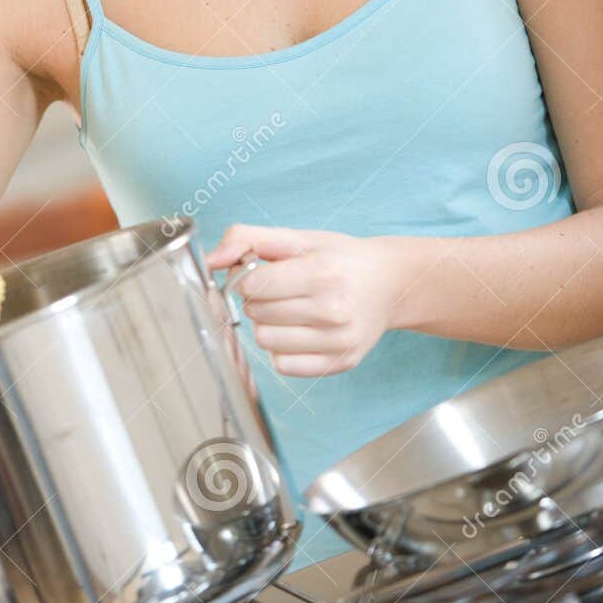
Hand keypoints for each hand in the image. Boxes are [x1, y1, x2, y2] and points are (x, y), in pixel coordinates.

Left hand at [203, 223, 411, 376]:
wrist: (390, 284)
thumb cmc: (340, 259)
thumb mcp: (297, 237)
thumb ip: (248, 238)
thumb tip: (212, 259)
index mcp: (323, 273)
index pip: (253, 285)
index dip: (248, 277)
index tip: (263, 271)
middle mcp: (334, 310)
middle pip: (256, 313)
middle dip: (258, 299)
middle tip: (281, 289)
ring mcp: (340, 341)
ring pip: (265, 341)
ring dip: (268, 324)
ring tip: (290, 308)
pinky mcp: (341, 363)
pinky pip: (284, 365)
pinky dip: (283, 348)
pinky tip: (299, 330)